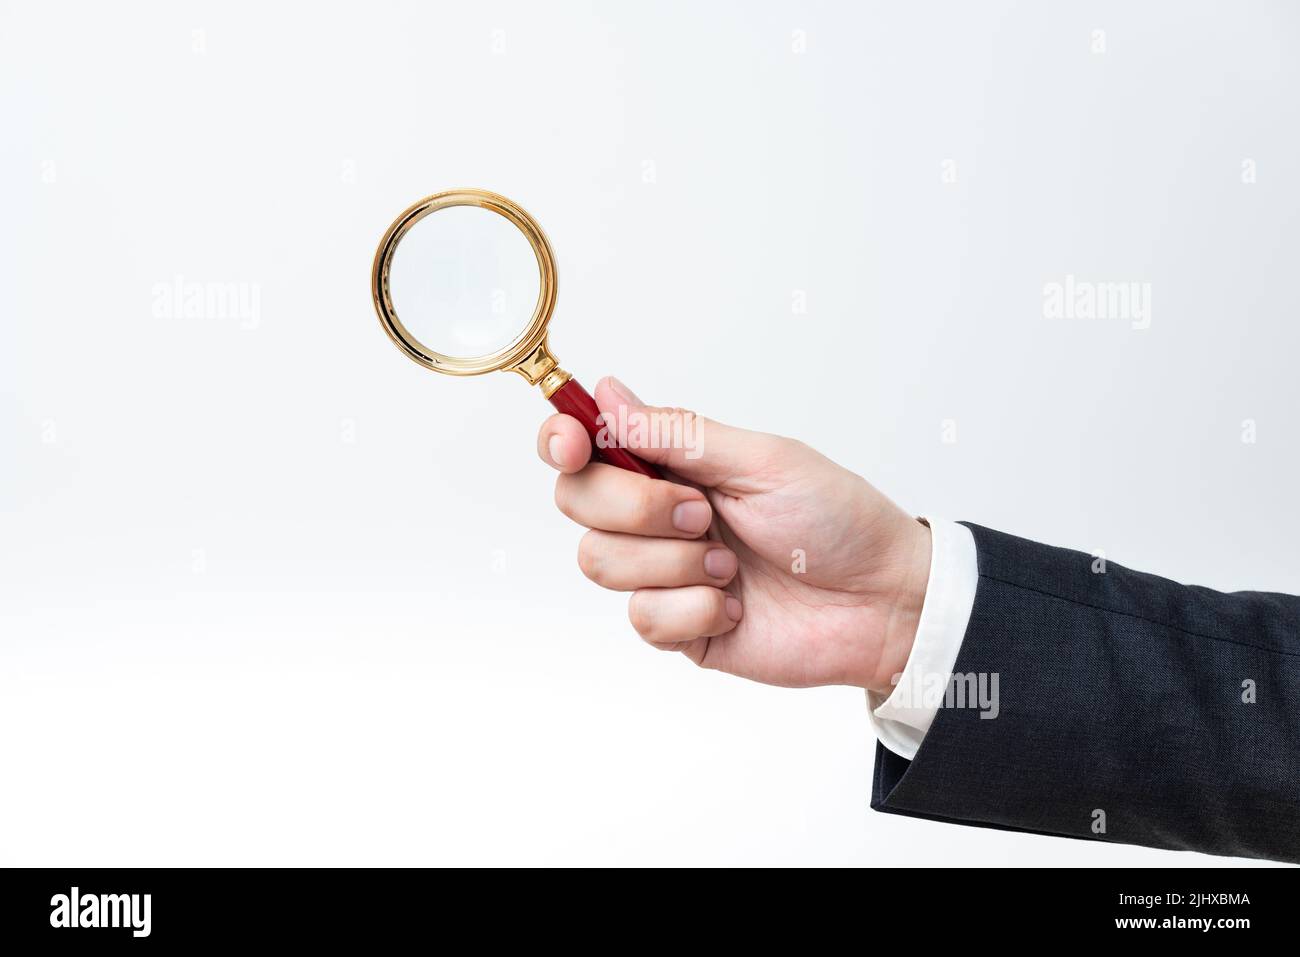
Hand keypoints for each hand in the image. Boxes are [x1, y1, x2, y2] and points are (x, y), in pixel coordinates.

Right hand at [537, 377, 931, 694]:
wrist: (882, 602)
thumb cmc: (837, 521)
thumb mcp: (762, 461)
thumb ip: (679, 434)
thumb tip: (609, 392)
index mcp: (674, 464)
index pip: (585, 446)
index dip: (562, 441)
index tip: (573, 444)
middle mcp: (656, 516)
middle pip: (577, 501)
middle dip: (637, 506)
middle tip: (703, 514)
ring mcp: (662, 574)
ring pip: (600, 562)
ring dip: (674, 562)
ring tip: (731, 565)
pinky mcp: (675, 628)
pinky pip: (642, 617)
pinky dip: (696, 610)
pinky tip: (737, 607)